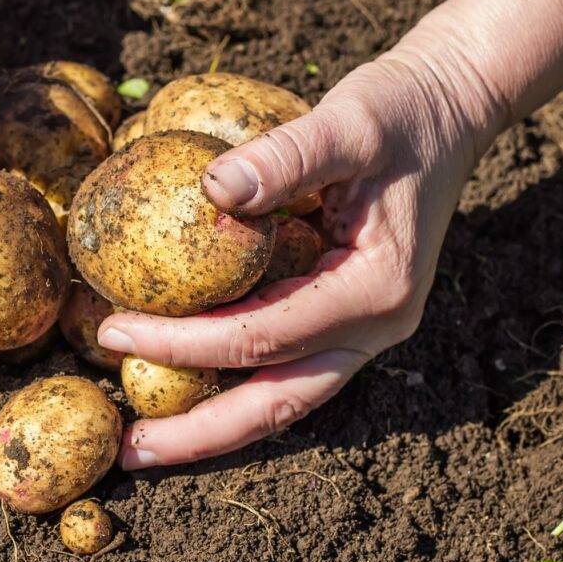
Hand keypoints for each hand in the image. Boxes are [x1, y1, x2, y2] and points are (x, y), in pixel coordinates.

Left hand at [98, 44, 500, 467]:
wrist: (449, 110)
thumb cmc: (399, 112)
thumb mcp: (347, 122)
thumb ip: (287, 156)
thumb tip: (211, 188)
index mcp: (376, 289)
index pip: (262, 336)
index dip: (183, 341)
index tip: (113, 330)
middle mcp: (375, 327)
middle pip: (278, 404)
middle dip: (200, 434)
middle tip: (128, 451)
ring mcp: (365, 330)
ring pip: (284, 398)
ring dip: (215, 425)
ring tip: (145, 441)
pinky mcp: (345, 316)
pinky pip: (285, 366)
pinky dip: (233, 383)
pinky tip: (182, 385)